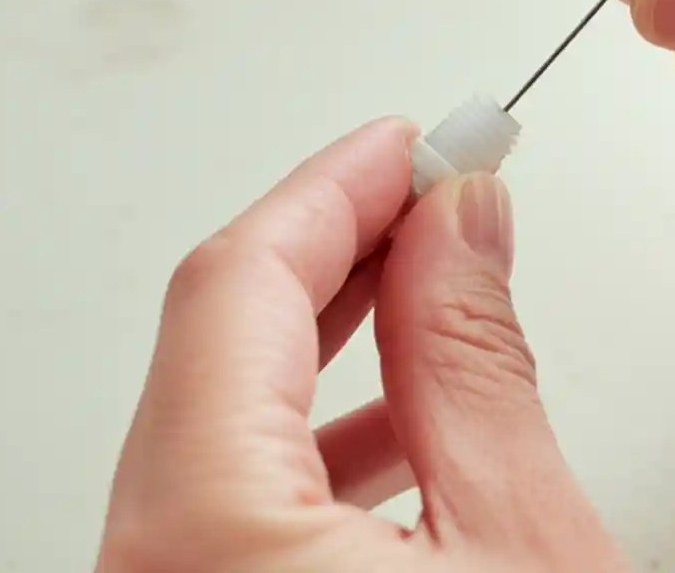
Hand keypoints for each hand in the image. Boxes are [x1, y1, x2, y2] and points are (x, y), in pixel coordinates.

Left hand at [96, 119, 624, 571]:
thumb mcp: (522, 542)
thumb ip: (476, 367)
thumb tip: (461, 226)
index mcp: (205, 536)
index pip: (237, 292)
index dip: (333, 194)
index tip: (410, 145)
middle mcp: (152, 568)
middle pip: (219, 342)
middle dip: (339, 251)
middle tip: (435, 190)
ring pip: (226, 418)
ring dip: (335, 337)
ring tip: (436, 282)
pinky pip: (235, 492)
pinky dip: (319, 431)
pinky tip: (406, 411)